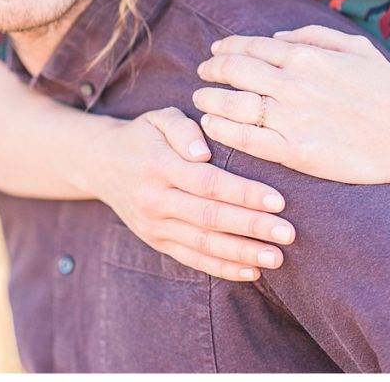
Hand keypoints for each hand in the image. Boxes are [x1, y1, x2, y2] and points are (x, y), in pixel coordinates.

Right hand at [0, 62, 294, 280]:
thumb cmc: (142, 136)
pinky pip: (191, 258)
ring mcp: (153, 224)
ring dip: (242, 253)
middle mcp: (154, 198)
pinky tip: (250, 271)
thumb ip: (183, 129)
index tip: (278, 200)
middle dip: (252, 227)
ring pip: (202, 243)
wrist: (100, 162)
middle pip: (209, 217)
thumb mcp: (158, 118)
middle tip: (288, 233)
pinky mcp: (155, 239)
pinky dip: (222, 267)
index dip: (244, 193)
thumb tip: (203, 152)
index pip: (207, 183)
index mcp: (158, 165)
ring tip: (276, 257)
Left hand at [193, 24, 389, 185]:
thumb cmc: (386, 91)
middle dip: (211, 69)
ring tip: (200, 97)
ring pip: (232, 103)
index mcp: (306, 57)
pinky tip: (210, 123)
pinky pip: (244, 138)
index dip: (225, 48)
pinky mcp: (294, 151)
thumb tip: (274, 35)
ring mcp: (291, 118)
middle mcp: (293, 85)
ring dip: (208, 97)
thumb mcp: (356, 48)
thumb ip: (312, 34)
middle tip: (202, 73)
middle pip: (233, 71)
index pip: (249, 46)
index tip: (215, 52)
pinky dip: (220, 128)